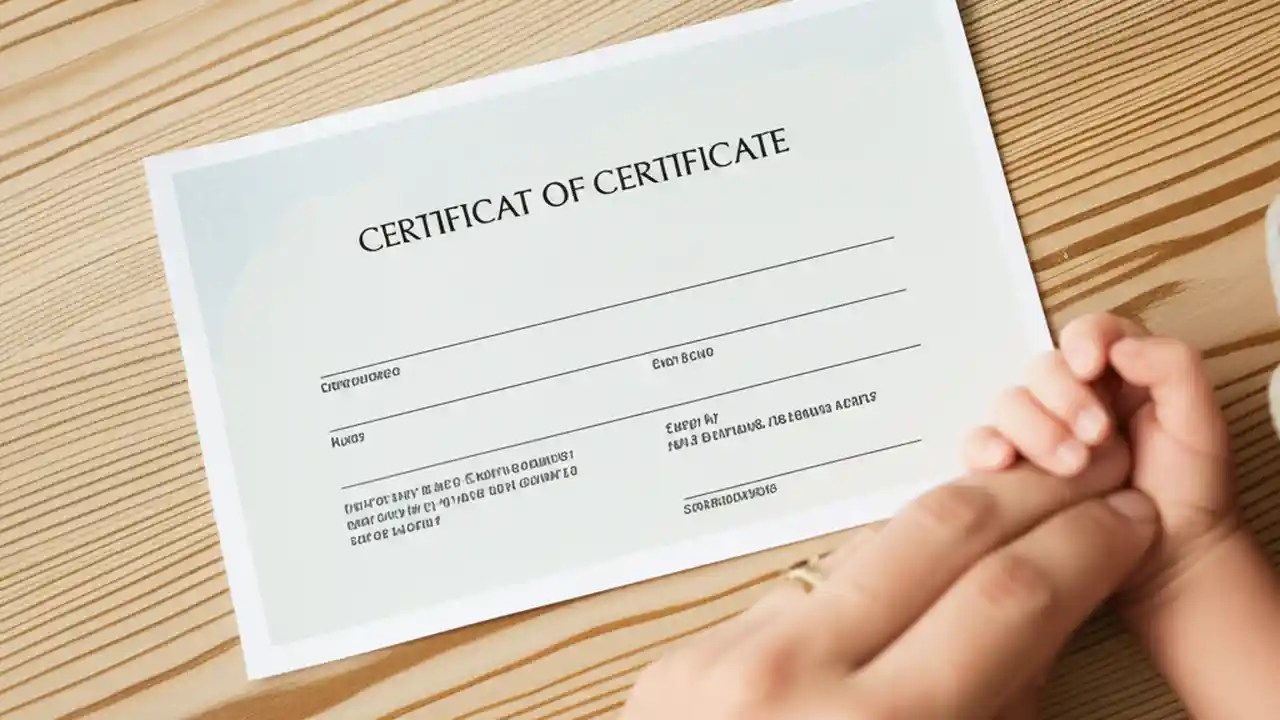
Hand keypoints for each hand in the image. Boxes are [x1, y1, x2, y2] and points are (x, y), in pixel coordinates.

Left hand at [622, 443, 1156, 719]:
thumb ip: (994, 711)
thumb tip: (1035, 627)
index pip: (1009, 597)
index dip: (1084, 549)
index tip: (1120, 522)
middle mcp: (793, 677)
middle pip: (937, 532)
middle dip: (1027, 494)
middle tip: (1077, 481)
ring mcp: (725, 658)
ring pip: (862, 552)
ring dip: (946, 528)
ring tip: (1004, 518)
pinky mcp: (683, 656)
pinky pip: (799, 600)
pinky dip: (861, 595)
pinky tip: (895, 602)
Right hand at [962, 313, 1235, 604]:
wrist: (1171, 560)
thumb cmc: (1189, 494)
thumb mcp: (1201, 422)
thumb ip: (1174, 367)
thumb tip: (1120, 346)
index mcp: (1118, 377)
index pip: (1089, 333)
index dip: (1084, 339)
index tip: (1092, 364)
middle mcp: (1072, 400)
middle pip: (1043, 368)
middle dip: (1063, 396)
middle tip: (1096, 435)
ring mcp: (1038, 435)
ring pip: (1009, 403)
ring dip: (1033, 428)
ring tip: (1071, 466)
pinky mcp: (1012, 471)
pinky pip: (979, 444)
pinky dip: (984, 447)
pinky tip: (1004, 461)